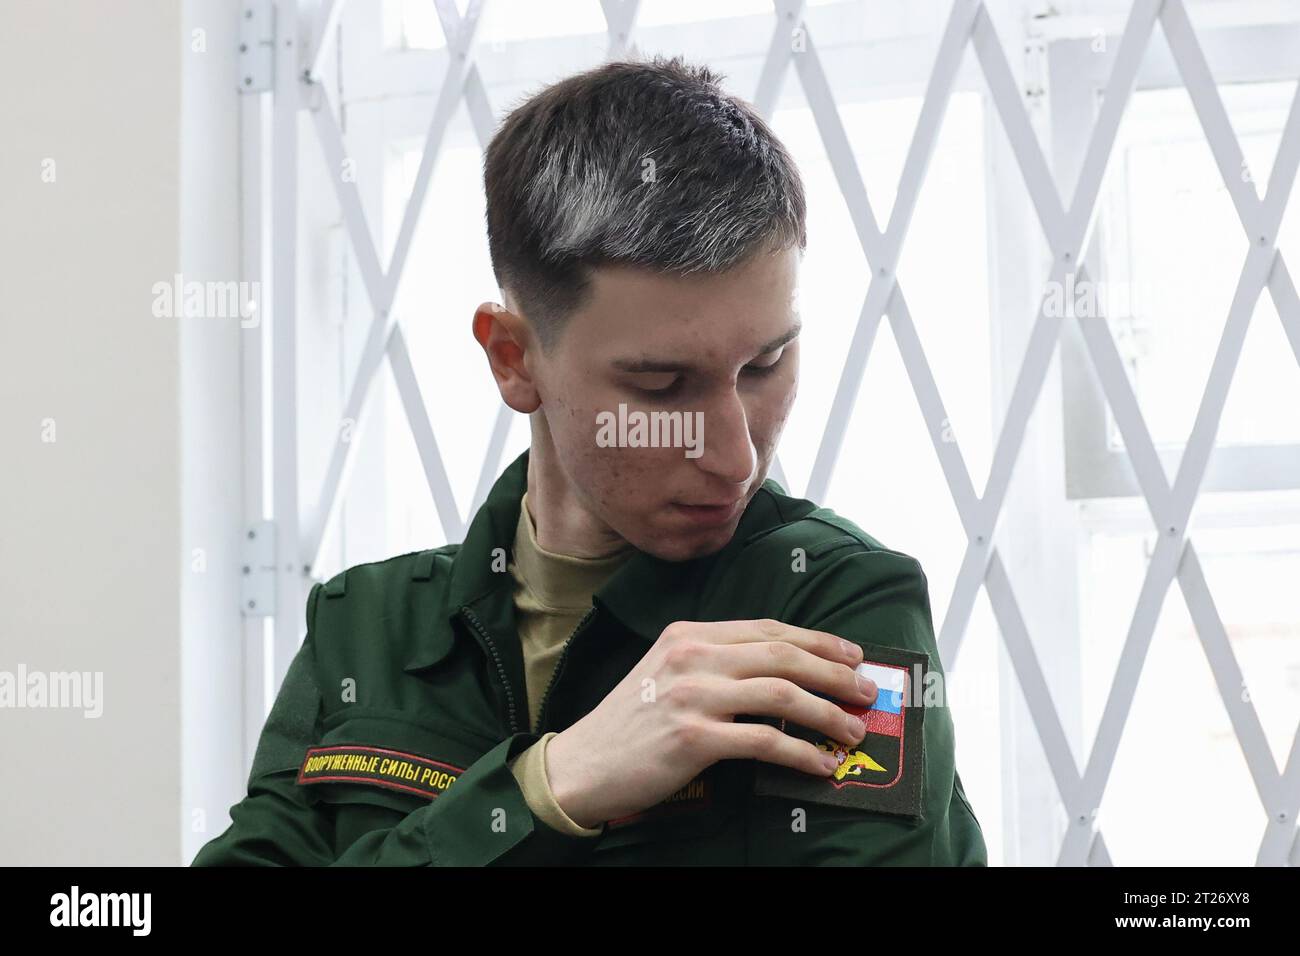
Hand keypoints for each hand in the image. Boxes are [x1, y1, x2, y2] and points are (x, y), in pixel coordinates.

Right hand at [544, 618, 877, 827]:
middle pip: (783, 655)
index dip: (817, 640)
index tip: (852, 654)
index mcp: (689, 634)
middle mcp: (693, 656)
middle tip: (865, 691)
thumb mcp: (667, 672)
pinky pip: (765, 741)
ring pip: (782, 693)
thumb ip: (714, 662)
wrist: (582, 765)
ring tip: (852, 731)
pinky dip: (801, 753)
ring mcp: (692, 695)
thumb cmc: (631, 722)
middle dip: (835, 673)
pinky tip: (820, 764)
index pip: (767, 628)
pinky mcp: (693, 738)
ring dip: (827, 714)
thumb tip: (781, 672)